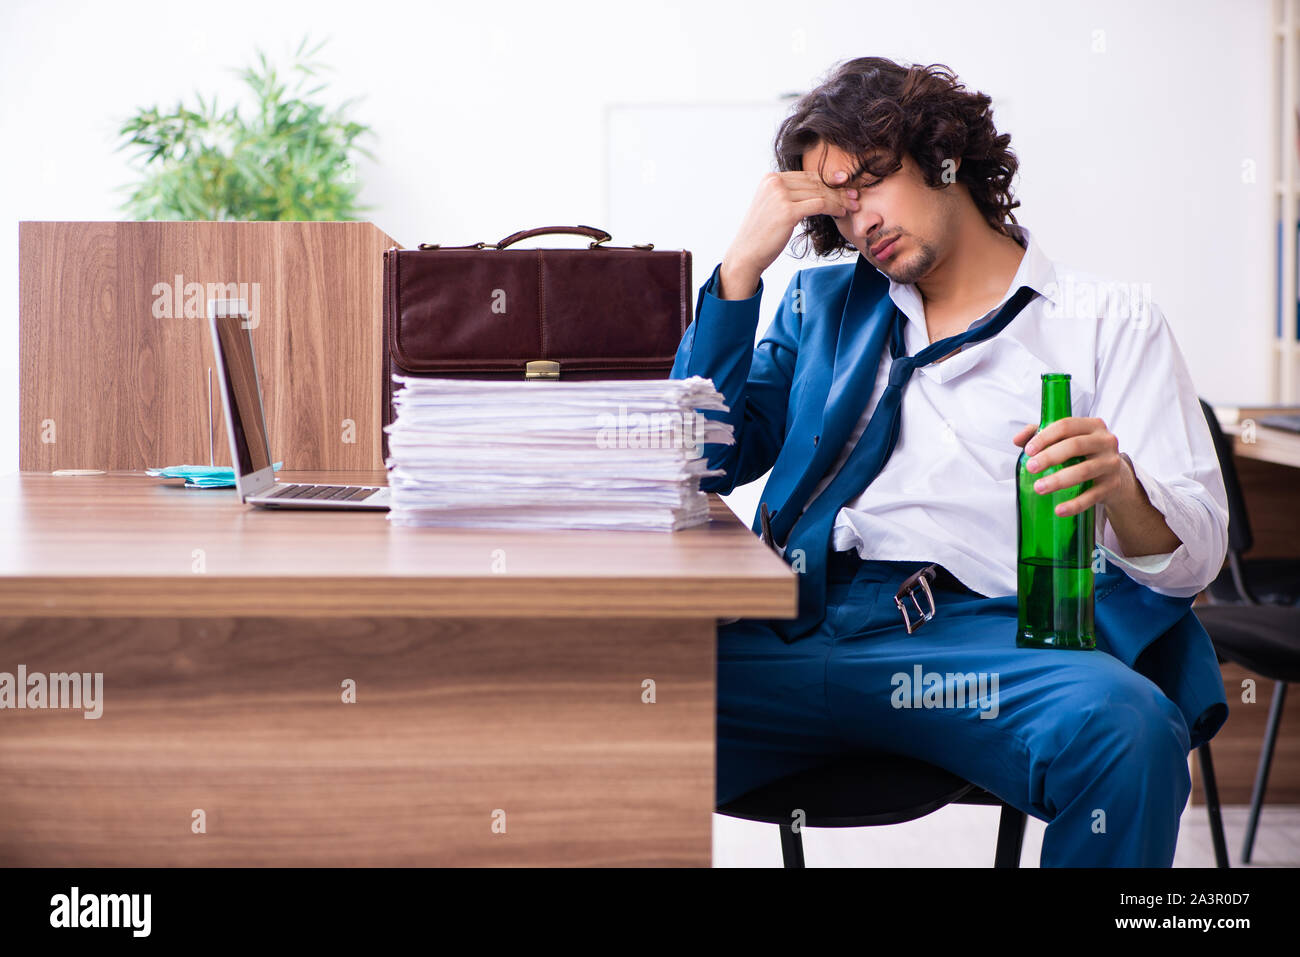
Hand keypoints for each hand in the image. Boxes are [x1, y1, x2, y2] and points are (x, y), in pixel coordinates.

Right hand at [720, 170, 860, 296]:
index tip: (845, 184)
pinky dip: (834, 207)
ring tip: (853, 205)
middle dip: (838, 189)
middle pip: (815, 183)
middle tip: (855, 195)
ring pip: (820, 193)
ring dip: (839, 199)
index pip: (807, 176)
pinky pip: (819, 205)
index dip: (828, 179)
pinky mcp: (787, 211)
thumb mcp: (773, 207)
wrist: (746, 254)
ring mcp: (779, 195)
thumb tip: (815, 191)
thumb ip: (789, 195)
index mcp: (770, 178)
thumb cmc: (762, 235)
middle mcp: (774, 183)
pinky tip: (842, 212)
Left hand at [1012, 417, 1130, 517]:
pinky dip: (1075, 504)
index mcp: (1092, 425)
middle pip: (1075, 446)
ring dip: (1059, 480)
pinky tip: (1059, 510)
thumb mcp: (1065, 439)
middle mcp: (1105, 441)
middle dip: (1050, 457)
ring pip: (1084, 471)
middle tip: (1031, 468)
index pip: (1066, 425)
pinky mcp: (1113, 485)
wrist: (1114, 474)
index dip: (1045, 437)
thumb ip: (1040, 434)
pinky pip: (1092, 496)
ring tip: (1039, 488)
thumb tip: (1017, 440)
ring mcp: (1111, 463)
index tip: (1028, 451)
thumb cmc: (1083, 453)